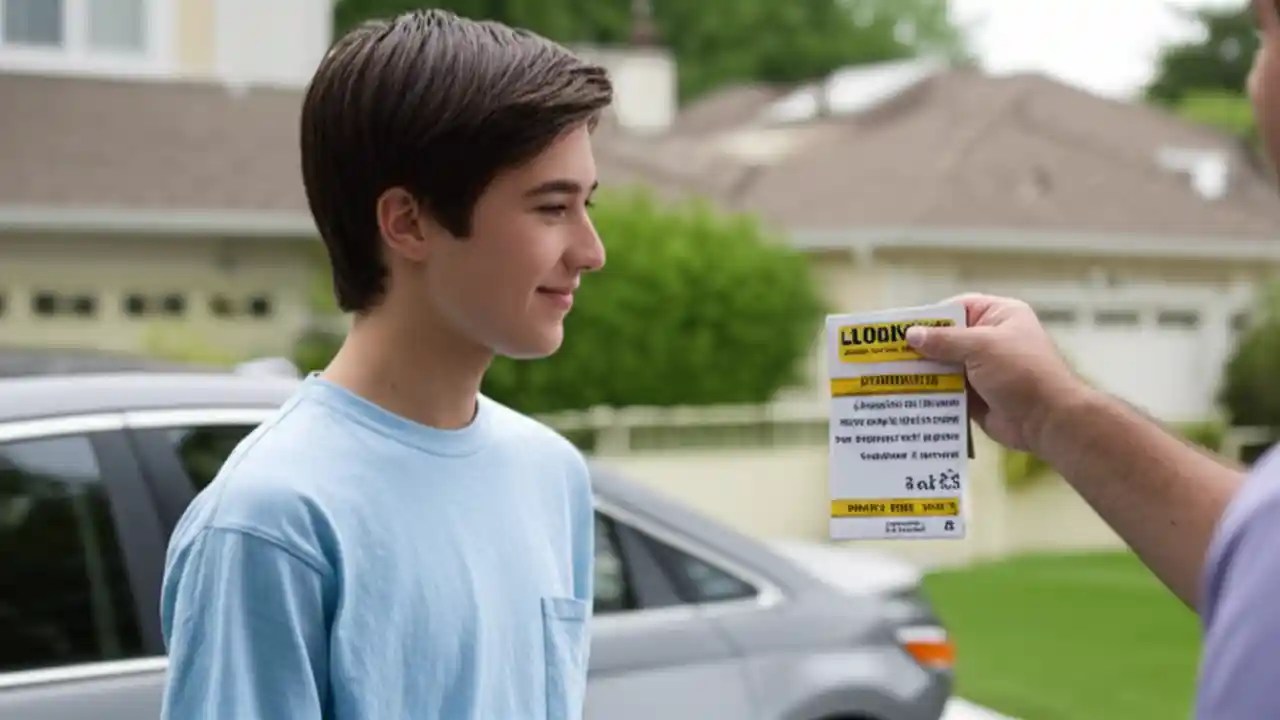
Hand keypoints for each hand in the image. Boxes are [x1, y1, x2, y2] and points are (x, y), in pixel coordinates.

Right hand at [905, 294, 1090, 452]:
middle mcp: (990, 340)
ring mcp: (983, 370)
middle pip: (946, 339)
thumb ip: (945, 341)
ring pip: (944, 367)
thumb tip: (911, 335)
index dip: (930, 318)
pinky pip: (947, 391)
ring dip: (923, 373)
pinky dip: (930, 394)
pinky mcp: (976, 396)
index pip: (957, 308)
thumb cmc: (1022, 372)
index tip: (900, 328)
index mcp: (999, 316)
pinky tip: (906, 397)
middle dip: (920, 348)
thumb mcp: (982, 347)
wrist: (1049, 420)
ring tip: (889, 377)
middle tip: (887, 354)